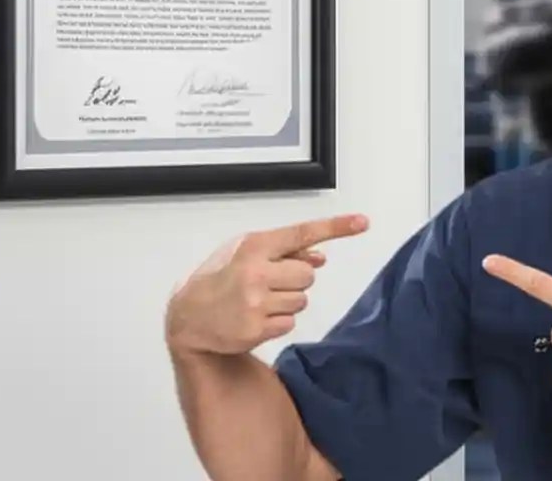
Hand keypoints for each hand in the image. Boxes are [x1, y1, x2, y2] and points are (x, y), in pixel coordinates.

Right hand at [166, 214, 368, 355]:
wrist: (188, 319)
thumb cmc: (220, 282)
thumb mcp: (246, 255)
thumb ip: (285, 253)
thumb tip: (321, 258)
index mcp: (254, 247)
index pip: (302, 233)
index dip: (335, 227)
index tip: (362, 222)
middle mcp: (256, 272)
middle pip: (308, 274)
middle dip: (295, 280)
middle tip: (269, 284)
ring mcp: (256, 302)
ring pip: (302, 299)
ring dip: (287, 301)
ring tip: (258, 301)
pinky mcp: (257, 329)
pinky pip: (290, 322)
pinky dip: (278, 321)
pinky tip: (255, 317)